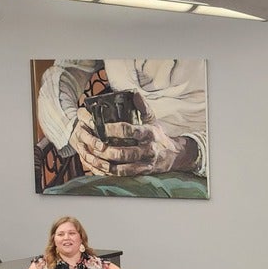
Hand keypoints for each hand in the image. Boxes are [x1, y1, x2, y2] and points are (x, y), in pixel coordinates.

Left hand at [70, 93, 197, 175]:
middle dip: (106, 150)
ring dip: (106, 164)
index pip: (129, 130)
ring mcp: (146, 163)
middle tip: (92, 145)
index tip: (99, 126)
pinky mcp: (144, 172)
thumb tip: (134, 93)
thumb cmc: (158, 135)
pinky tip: (101, 168)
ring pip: (124, 167)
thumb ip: (142, 107)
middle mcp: (149, 149)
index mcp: (149, 133)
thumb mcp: (153, 120)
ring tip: (93, 158)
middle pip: (124, 152)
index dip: (112, 129)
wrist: (174, 155)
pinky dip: (112, 172)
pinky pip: (126, 175)